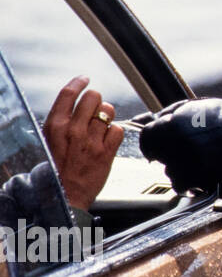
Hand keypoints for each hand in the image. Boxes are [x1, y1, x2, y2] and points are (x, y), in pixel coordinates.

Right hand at [43, 75, 124, 213]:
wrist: (63, 196)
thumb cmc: (55, 171)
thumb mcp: (49, 142)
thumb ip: (61, 123)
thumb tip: (75, 106)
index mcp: (55, 127)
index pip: (69, 94)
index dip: (79, 83)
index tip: (85, 79)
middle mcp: (73, 131)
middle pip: (93, 97)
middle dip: (96, 101)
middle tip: (94, 110)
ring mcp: (91, 141)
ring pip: (108, 111)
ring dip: (106, 116)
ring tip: (100, 127)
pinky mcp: (106, 152)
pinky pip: (118, 129)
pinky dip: (115, 133)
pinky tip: (107, 140)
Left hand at [138, 90, 221, 193]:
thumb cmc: (220, 116)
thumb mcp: (188, 107)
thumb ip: (162, 116)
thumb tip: (139, 121)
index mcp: (165, 131)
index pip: (146, 143)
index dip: (158, 142)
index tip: (170, 142)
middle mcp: (172, 152)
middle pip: (162, 161)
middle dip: (172, 156)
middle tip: (194, 147)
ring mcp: (187, 170)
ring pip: (175, 177)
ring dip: (185, 171)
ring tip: (205, 158)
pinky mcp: (201, 183)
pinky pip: (191, 187)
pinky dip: (198, 181)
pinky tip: (211, 169)